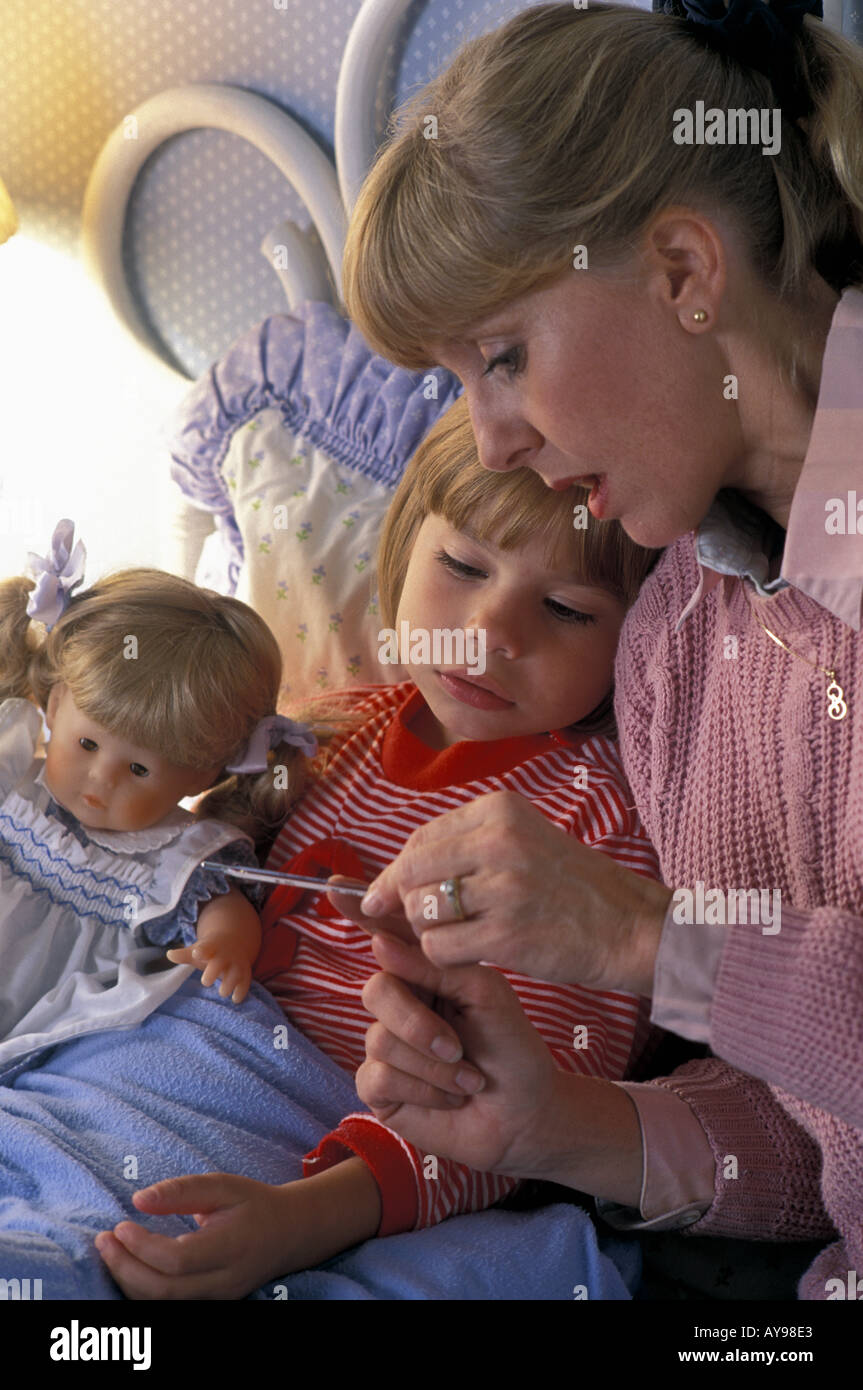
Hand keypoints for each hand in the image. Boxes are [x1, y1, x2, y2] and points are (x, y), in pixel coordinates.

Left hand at [94, 1157, 381, 1299]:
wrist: (289, 1234)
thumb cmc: (254, 1204)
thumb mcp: (224, 1186)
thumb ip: (182, 1191)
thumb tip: (138, 1199)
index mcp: (231, 1248)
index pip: (177, 1260)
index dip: (142, 1247)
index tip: (120, 1224)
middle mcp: (224, 1282)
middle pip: (164, 1290)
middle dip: (125, 1267)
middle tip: (103, 1239)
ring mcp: (217, 1299)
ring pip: (162, 1303)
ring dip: (128, 1281)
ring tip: (110, 1251)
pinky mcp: (209, 1304)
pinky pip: (168, 1304)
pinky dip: (141, 1289)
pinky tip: (128, 1267)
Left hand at [170, 887, 261, 1003]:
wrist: (234, 941)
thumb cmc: (210, 951)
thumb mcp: (198, 950)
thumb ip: (184, 955)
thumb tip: (169, 954)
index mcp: (211, 947)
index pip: (206, 948)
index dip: (202, 951)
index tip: (196, 954)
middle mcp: (225, 956)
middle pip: (219, 963)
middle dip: (213, 971)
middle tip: (205, 982)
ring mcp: (236, 964)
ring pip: (235, 973)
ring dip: (229, 983)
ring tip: (222, 992)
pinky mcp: (245, 973)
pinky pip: (245, 983)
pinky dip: (241, 991)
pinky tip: (235, 999)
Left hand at [354, 790, 670, 992]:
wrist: (629, 926)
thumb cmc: (571, 887)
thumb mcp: (524, 840)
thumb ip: (466, 846)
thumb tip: (393, 873)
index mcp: (500, 810)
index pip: (420, 838)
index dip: (402, 871)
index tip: (396, 894)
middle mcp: (498, 840)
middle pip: (412, 872)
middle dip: (405, 902)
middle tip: (422, 922)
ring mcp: (503, 888)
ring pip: (421, 911)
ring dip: (428, 931)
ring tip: (458, 935)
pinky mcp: (505, 934)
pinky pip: (439, 947)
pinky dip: (443, 957)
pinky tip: (470, 954)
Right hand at [357, 931, 560, 1176]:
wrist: (526, 1112)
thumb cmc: (510, 1048)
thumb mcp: (484, 995)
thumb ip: (436, 966)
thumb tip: (378, 942)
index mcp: (425, 972)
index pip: (386, 935)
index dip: (360, 911)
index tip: (336, 886)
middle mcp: (400, 1004)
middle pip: (376, 990)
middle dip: (418, 1023)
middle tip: (456, 1048)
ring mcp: (386, 1044)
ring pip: (380, 1039)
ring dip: (433, 1066)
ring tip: (468, 1077)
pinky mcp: (379, 1088)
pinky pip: (379, 1077)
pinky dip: (424, 1089)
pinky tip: (450, 1096)